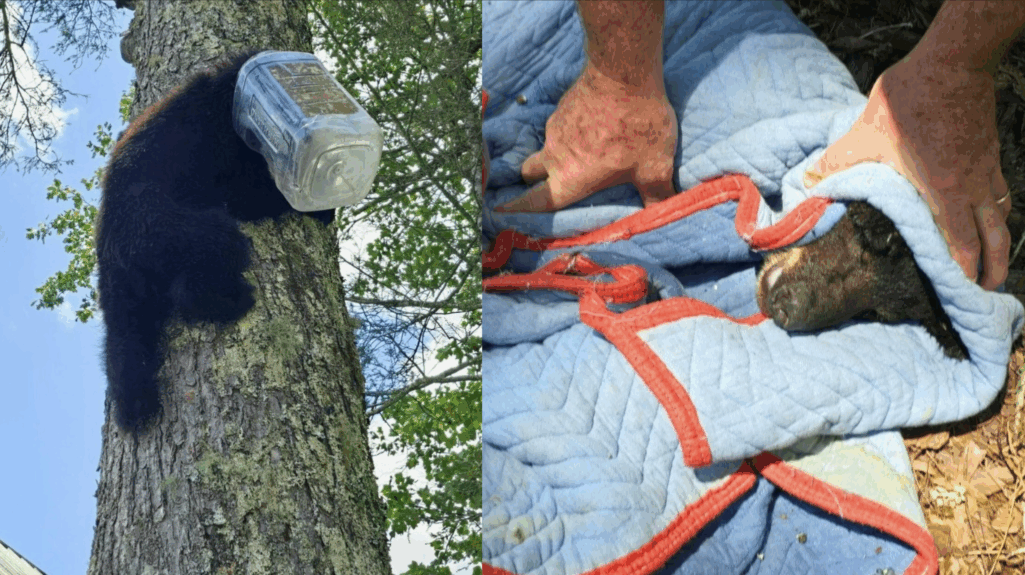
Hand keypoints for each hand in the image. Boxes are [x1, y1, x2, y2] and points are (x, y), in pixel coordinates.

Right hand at [496, 63, 677, 210]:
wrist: (624, 71)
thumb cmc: (637, 125)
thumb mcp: (655, 166)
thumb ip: (656, 193)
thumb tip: (663, 210)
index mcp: (570, 179)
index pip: (536, 202)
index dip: (517, 209)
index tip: (500, 212)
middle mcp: (554, 156)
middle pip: (530, 173)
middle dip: (533, 181)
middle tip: (546, 182)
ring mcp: (555, 127)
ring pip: (544, 147)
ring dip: (554, 154)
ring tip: (581, 151)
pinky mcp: (562, 106)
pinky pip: (558, 125)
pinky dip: (568, 131)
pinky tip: (590, 125)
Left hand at [804, 56, 1010, 289]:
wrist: (952, 62)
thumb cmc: (907, 101)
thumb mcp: (861, 137)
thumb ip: (835, 164)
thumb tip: (807, 182)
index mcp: (943, 192)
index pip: (961, 245)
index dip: (963, 273)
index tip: (960, 294)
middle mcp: (971, 187)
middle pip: (995, 238)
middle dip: (993, 269)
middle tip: (986, 291)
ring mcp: (985, 169)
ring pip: (1001, 216)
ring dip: (999, 242)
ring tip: (992, 262)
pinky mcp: (990, 152)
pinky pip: (999, 191)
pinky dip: (997, 211)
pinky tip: (988, 214)